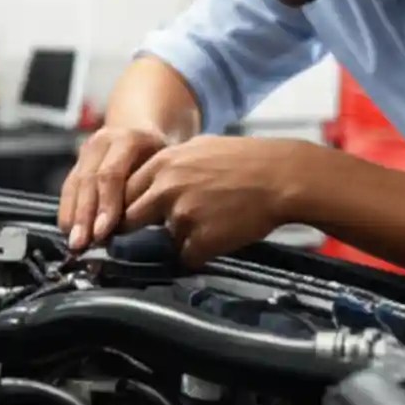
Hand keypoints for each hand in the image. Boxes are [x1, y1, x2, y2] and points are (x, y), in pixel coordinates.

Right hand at [58, 126, 168, 249]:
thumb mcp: (166, 167)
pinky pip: (68, 187)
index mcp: (130, 140)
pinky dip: (67, 210)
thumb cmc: (162, 158)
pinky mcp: (77, 161)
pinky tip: (67, 231)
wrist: (144, 130)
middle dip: (85, 216)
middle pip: (89, 180)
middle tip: (82, 244)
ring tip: (73, 244)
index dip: (106, 205)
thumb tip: (145, 228)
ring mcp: (88, 149)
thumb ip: (155, 190)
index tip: (102, 233)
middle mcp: (104, 141)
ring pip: (75, 184)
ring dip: (73, 216)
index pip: (111, 175)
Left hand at [122, 135, 311, 266]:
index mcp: (163, 163)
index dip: (124, 208)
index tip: (126, 218)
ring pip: (162, 240)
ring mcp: (182, 216)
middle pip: (129, 219)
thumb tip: (151, 181)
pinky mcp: (200, 240)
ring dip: (178, 239)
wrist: (282, 176)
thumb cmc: (247, 160)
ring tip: (208, 225)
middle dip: (135, 229)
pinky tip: (221, 236)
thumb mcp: (200, 147)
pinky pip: (188, 256)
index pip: (122, 192)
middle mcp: (166, 188)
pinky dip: (200, 253)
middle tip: (146, 235)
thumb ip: (170, 165)